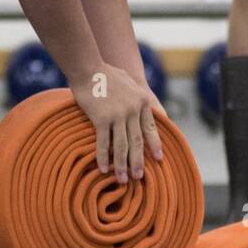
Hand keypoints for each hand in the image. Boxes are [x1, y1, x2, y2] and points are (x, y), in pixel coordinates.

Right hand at [71, 64, 163, 182]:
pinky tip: (104, 169)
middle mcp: (132, 110)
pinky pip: (104, 143)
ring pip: (122, 146)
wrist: (88, 67)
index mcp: (141, 102)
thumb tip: (143, 100)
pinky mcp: (101, 119)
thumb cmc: (106, 72)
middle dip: (139, 161)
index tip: (159, 158)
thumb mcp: (128, 80)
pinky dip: (103, 157)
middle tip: (140, 177)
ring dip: (122, 165)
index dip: (155, 145)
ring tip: (123, 180)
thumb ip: (136, 92)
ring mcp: (118, 115)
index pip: (150, 128)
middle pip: (137, 141)